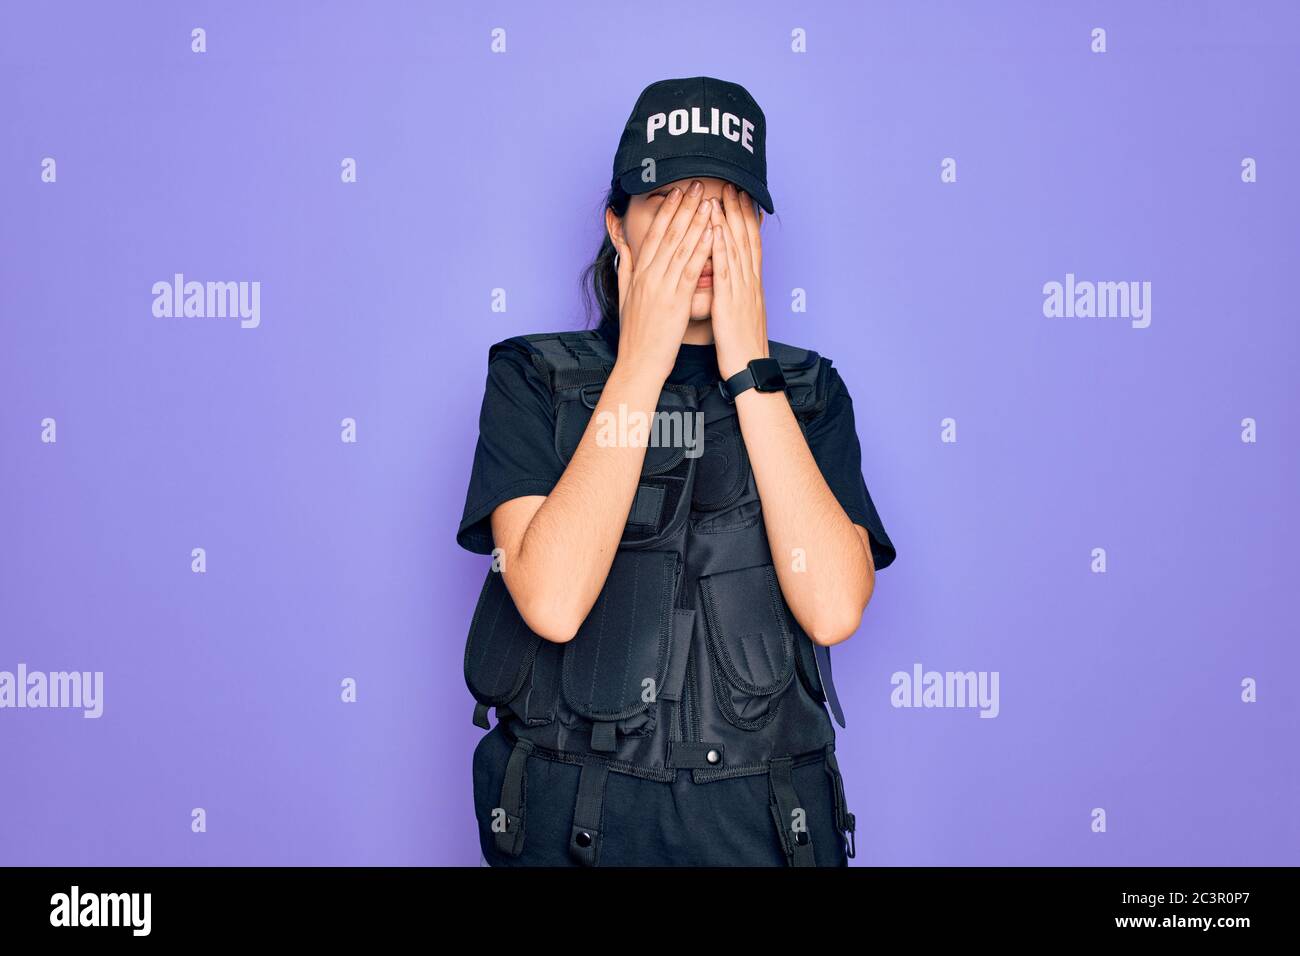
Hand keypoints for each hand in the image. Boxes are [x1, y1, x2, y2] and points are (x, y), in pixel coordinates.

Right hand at [610, 182, 715, 383]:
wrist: (638, 362)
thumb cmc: (635, 332)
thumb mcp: (625, 293)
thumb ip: (625, 262)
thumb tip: (620, 237)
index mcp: (639, 273)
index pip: (654, 234)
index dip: (667, 210)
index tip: (677, 191)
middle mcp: (650, 275)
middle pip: (669, 234)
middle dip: (684, 206)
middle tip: (697, 184)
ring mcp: (662, 287)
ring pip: (681, 247)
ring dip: (696, 221)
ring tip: (709, 200)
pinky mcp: (675, 301)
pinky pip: (691, 270)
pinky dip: (701, 249)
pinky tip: (713, 232)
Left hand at [708, 183, 768, 379]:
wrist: (749, 367)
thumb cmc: (740, 344)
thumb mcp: (740, 313)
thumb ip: (735, 292)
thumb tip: (730, 281)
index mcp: (750, 284)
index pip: (750, 244)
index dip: (746, 220)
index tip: (741, 198)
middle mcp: (749, 282)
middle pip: (747, 239)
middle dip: (740, 211)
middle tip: (734, 185)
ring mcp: (741, 289)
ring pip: (737, 248)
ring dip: (731, 220)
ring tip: (723, 195)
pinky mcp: (730, 300)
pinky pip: (726, 269)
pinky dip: (722, 246)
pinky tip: (716, 228)